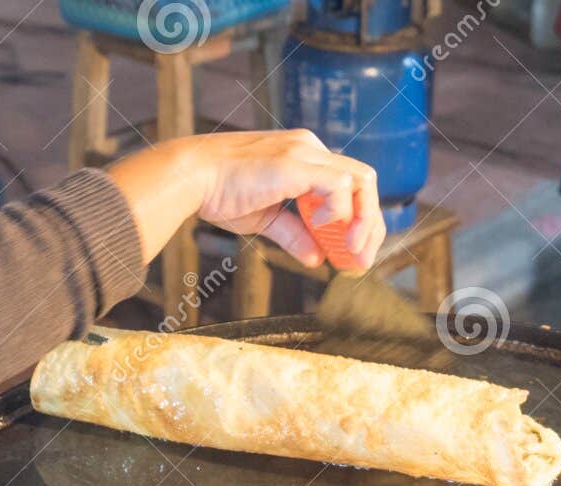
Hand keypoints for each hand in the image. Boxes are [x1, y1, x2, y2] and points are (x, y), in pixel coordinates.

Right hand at [106, 130, 386, 270]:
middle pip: (363, 184)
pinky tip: (319, 227)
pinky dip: (338, 212)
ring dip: (362, 222)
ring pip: (361, 181)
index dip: (357, 223)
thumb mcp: (265, 218)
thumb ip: (294, 234)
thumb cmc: (219, 192)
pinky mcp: (298, 163)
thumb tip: (316, 258)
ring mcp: (306, 152)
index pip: (348, 186)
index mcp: (305, 157)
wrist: (191, 177)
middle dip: (369, 226)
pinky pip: (340, 185)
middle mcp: (311, 149)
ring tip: (350, 251)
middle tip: (361, 261)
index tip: (353, 255)